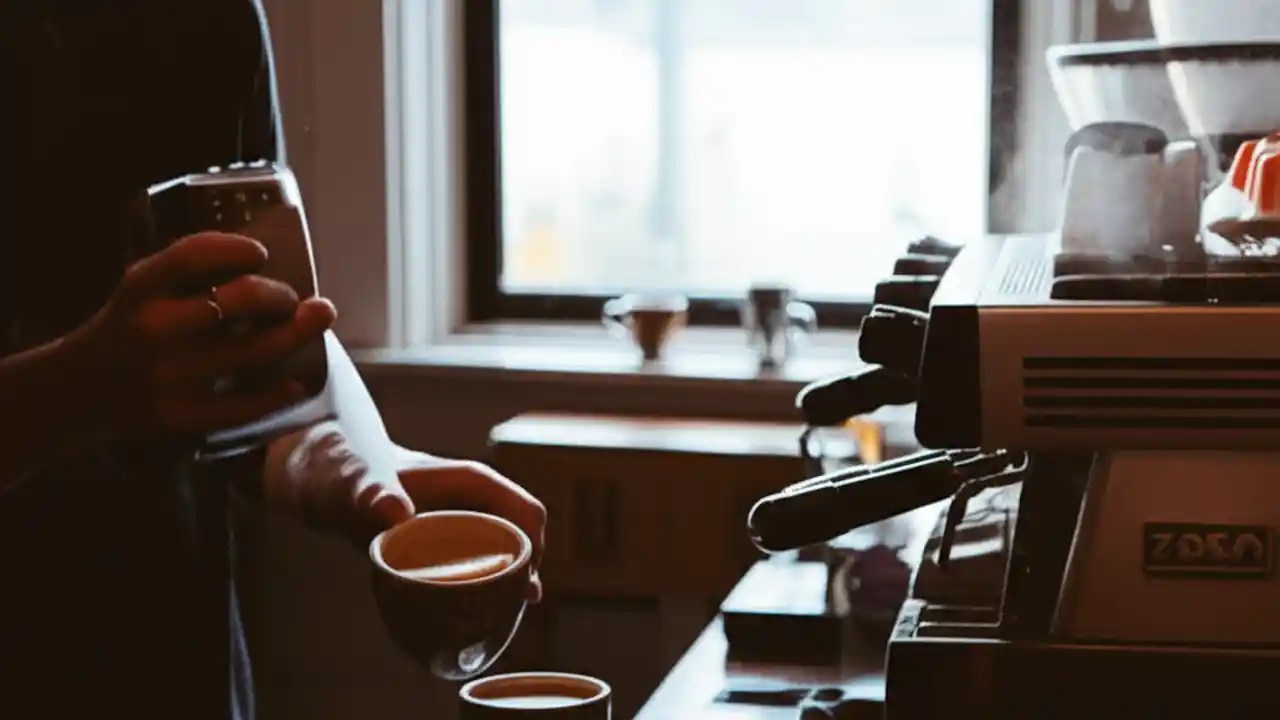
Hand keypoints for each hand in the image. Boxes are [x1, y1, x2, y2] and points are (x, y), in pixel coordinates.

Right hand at [73, 232, 335, 439]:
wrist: (87, 388)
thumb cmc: (134, 326)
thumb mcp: (145, 286)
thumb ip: (192, 271)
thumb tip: (267, 259)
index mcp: (143, 288)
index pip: (194, 256)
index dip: (236, 250)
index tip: (261, 254)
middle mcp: (155, 328)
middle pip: (239, 301)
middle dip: (280, 295)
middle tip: (296, 297)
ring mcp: (169, 375)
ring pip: (252, 352)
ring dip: (296, 334)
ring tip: (317, 318)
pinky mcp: (181, 414)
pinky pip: (242, 406)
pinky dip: (277, 395)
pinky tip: (296, 384)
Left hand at [264, 423, 546, 601]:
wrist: (315, 472)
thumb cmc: (338, 469)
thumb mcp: (354, 482)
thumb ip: (373, 494)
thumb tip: (396, 513)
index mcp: (469, 481)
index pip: (525, 513)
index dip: (532, 549)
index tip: (520, 587)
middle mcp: (471, 499)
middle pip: (521, 536)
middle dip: (525, 571)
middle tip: (512, 609)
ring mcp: (457, 518)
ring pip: (501, 549)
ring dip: (506, 580)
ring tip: (499, 616)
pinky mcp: (440, 536)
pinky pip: (475, 559)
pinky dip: (481, 583)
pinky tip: (472, 610)